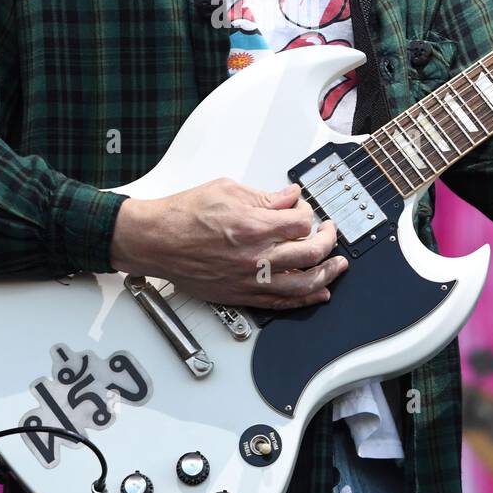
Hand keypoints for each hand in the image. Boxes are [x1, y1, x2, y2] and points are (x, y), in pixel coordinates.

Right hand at [109, 177, 347, 308]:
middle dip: (328, 241)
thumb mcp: (227, 190)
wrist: (155, 240)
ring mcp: (249, 279)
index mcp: (253, 226)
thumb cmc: (183, 215)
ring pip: (303, 284)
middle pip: (310, 253)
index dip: (308, 213)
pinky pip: (281, 302)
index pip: (301, 222)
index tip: (304, 209)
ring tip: (338, 265)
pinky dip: (305, 299)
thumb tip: (290, 198)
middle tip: (330, 232)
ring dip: (327, 274)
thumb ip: (265, 196)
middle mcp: (255, 257)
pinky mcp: (241, 294)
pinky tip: (318, 293)